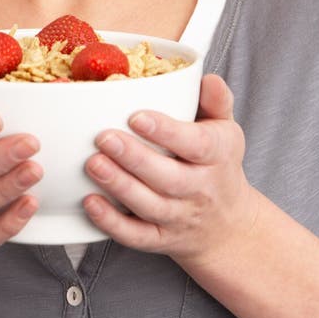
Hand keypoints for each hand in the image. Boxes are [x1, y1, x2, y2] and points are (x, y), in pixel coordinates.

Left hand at [82, 74, 258, 264]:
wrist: (228, 226)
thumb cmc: (218, 164)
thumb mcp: (226, 129)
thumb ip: (216, 101)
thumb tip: (207, 78)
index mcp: (217, 156)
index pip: (195, 144)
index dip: (166, 132)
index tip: (136, 116)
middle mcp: (200, 189)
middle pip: (168, 178)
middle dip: (134, 158)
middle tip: (103, 137)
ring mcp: (179, 217)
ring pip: (149, 206)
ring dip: (119, 186)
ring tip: (92, 163)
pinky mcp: (161, 239)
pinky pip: (136, 237)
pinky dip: (112, 223)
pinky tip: (90, 203)